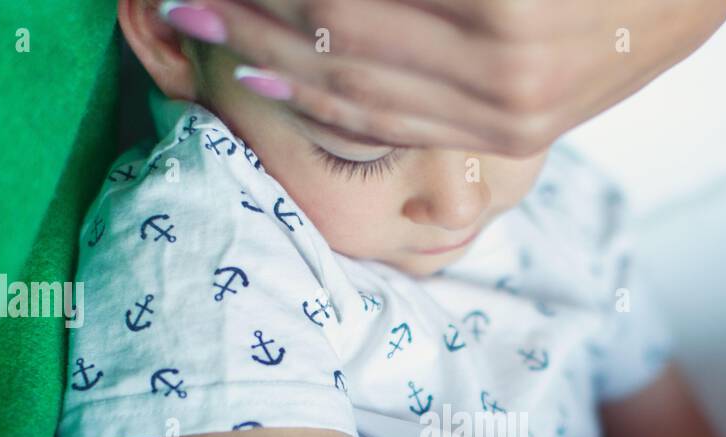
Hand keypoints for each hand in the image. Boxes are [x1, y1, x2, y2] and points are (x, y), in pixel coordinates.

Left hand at [159, 0, 725, 153]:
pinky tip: (271, 72)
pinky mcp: (522, 134)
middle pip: (338, 37)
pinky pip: (400, 122)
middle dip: (251, 7)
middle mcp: (506, 67)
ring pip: (359, 90)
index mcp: (505, 3)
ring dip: (269, 53)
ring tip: (203, 19)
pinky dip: (325, 97)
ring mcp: (514, 111)